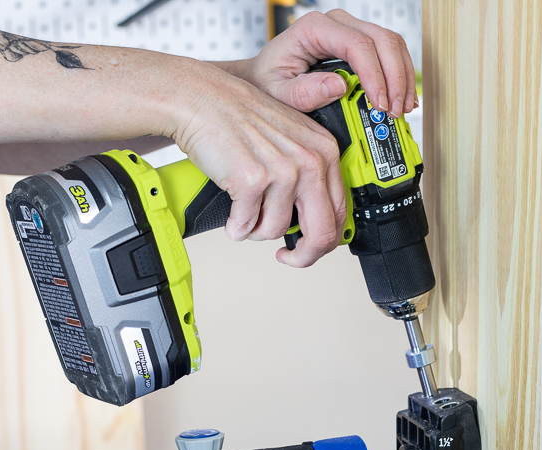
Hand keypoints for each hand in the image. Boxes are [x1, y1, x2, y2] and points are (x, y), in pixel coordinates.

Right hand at [171, 61, 344, 266]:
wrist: (201, 100)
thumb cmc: (240, 119)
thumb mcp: (291, 141)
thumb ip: (310, 176)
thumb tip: (316, 222)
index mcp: (325, 151)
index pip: (339, 213)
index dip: (324, 241)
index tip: (309, 247)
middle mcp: (309, 160)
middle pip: (320, 233)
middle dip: (303, 255)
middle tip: (286, 257)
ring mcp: (282, 170)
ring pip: (277, 229)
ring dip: (257, 229)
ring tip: (246, 210)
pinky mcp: (253, 180)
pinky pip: (247, 225)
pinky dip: (236, 225)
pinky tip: (232, 211)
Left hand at [226, 10, 417, 116]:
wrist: (265, 77)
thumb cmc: (268, 81)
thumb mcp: (278, 91)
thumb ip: (303, 92)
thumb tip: (339, 86)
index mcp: (314, 28)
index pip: (356, 45)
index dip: (375, 75)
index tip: (380, 104)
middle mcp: (336, 24)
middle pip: (382, 40)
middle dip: (395, 77)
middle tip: (395, 110)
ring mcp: (351, 31)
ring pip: (392, 44)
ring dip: (402, 78)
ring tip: (401, 108)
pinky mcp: (361, 45)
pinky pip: (389, 54)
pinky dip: (399, 77)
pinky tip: (400, 99)